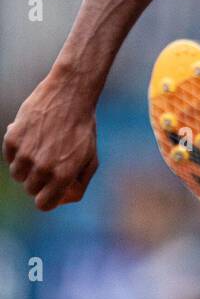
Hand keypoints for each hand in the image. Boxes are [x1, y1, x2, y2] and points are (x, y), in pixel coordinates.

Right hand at [2, 72, 98, 210]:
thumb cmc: (82, 127)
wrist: (70, 93)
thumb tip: (60, 198)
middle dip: (40, 179)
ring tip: (41, 147)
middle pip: (30, 189)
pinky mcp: (12, 139)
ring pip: (18, 175)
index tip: (51, 187)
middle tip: (50, 160)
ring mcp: (25, 154)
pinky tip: (33, 136)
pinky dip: (18, 150)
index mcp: (63, 175)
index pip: (44, 204)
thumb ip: (78, 183)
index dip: (48, 197)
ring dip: (27, 166)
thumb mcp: (90, 157)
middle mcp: (43, 168)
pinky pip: (9, 157)